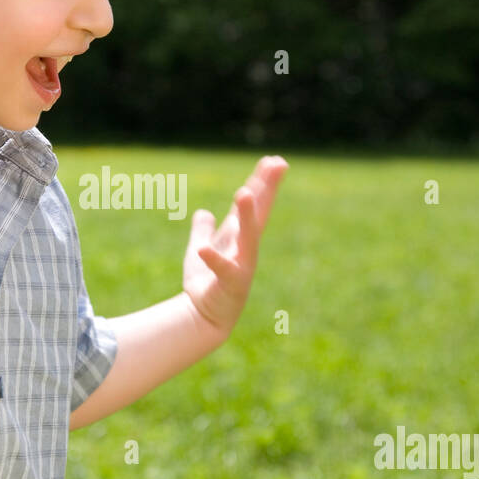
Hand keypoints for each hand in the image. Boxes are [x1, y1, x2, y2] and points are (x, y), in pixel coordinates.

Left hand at [183, 155, 288, 338]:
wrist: (202, 318)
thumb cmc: (205, 285)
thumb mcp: (200, 250)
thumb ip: (203, 231)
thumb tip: (203, 212)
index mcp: (237, 238)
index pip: (251, 205)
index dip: (261, 183)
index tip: (273, 161)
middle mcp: (244, 248)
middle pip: (258, 213)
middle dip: (266, 189)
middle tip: (278, 164)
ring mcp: (241, 266)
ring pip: (247, 237)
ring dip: (247, 216)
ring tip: (244, 192)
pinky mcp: (230, 284)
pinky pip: (223, 269)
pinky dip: (214, 259)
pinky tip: (204, 249)